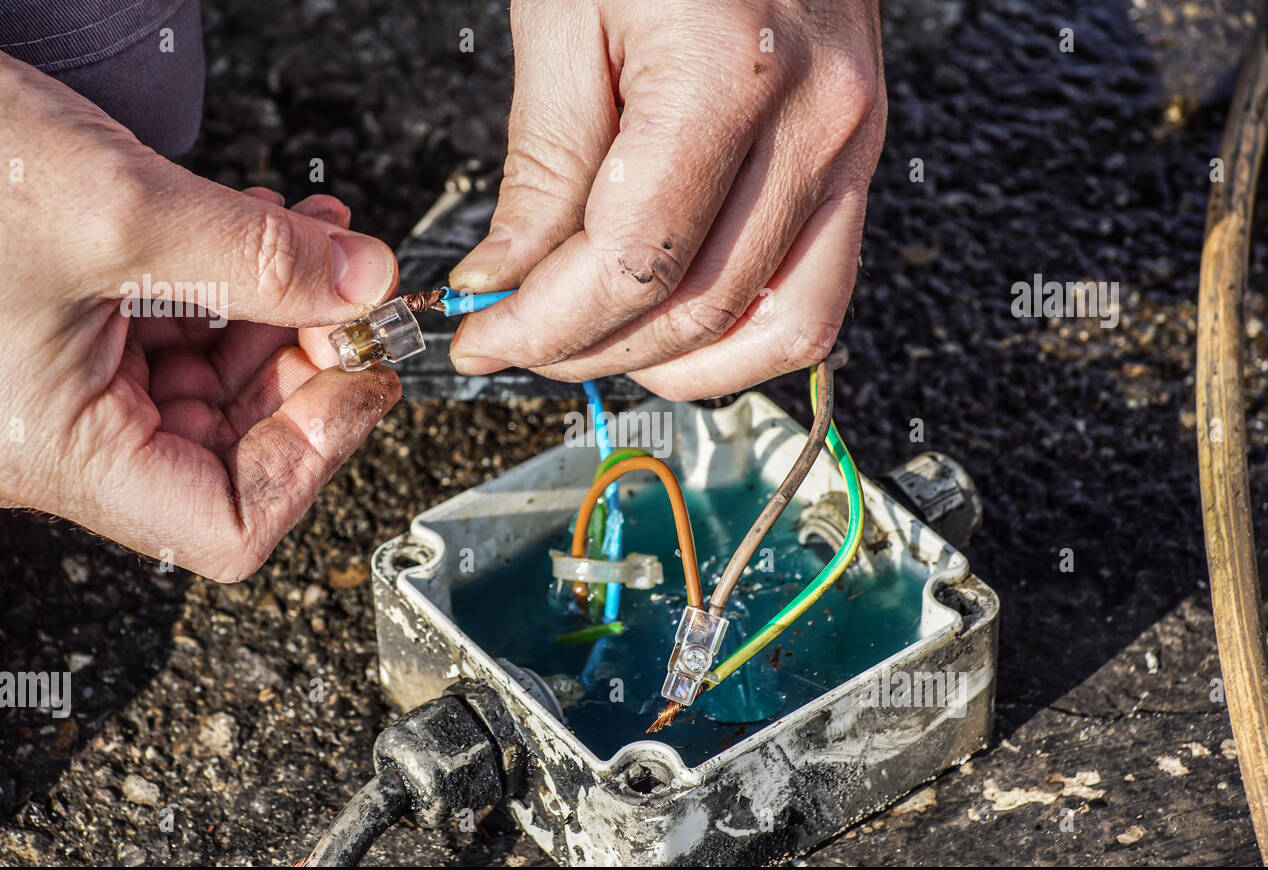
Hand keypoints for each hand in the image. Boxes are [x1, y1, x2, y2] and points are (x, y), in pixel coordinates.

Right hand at [0, 40, 399, 580]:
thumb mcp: (114, 210)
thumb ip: (258, 260)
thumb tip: (363, 286)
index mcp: (56, 450)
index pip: (228, 526)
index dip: (315, 457)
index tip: (360, 376)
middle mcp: (54, 438)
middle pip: (230, 448)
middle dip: (304, 366)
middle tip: (347, 297)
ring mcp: (51, 389)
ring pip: (204, 385)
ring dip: (276, 317)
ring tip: (313, 247)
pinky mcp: (52, 337)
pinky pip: (164, 339)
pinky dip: (225, 292)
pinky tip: (261, 237)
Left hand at [447, 0, 884, 398]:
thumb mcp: (563, 17)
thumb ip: (542, 169)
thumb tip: (509, 280)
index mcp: (731, 72)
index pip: (630, 262)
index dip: (543, 322)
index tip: (483, 335)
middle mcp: (815, 121)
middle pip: (694, 306)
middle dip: (586, 348)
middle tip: (516, 343)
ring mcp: (852, 145)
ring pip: (772, 329)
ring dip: (668, 363)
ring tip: (593, 347)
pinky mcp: (858, 158)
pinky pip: (818, 299)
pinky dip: (744, 340)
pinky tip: (677, 333)